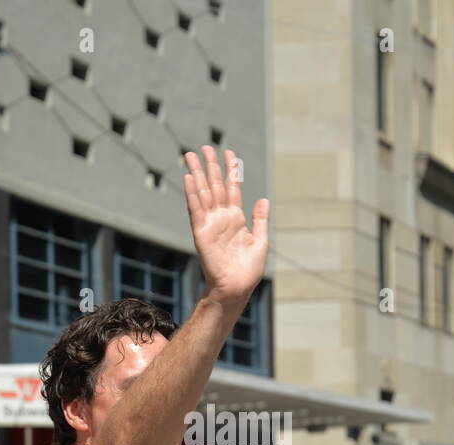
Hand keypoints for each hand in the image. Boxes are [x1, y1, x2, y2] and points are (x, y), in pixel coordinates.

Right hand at [183, 146, 269, 305]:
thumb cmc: (248, 270)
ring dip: (197, 174)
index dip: (231, 170)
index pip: (233, 187)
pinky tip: (189, 178)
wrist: (237, 288)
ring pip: (203, 193)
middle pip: (215, 185)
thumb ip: (260, 219)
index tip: (229, 153)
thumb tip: (264, 199)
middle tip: (205, 147)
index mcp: (236, 218)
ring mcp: (210, 223)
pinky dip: (192, 194)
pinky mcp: (201, 232)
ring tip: (190, 155)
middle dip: (210, 166)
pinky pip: (196, 209)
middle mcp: (221, 217)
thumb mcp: (261, 241)